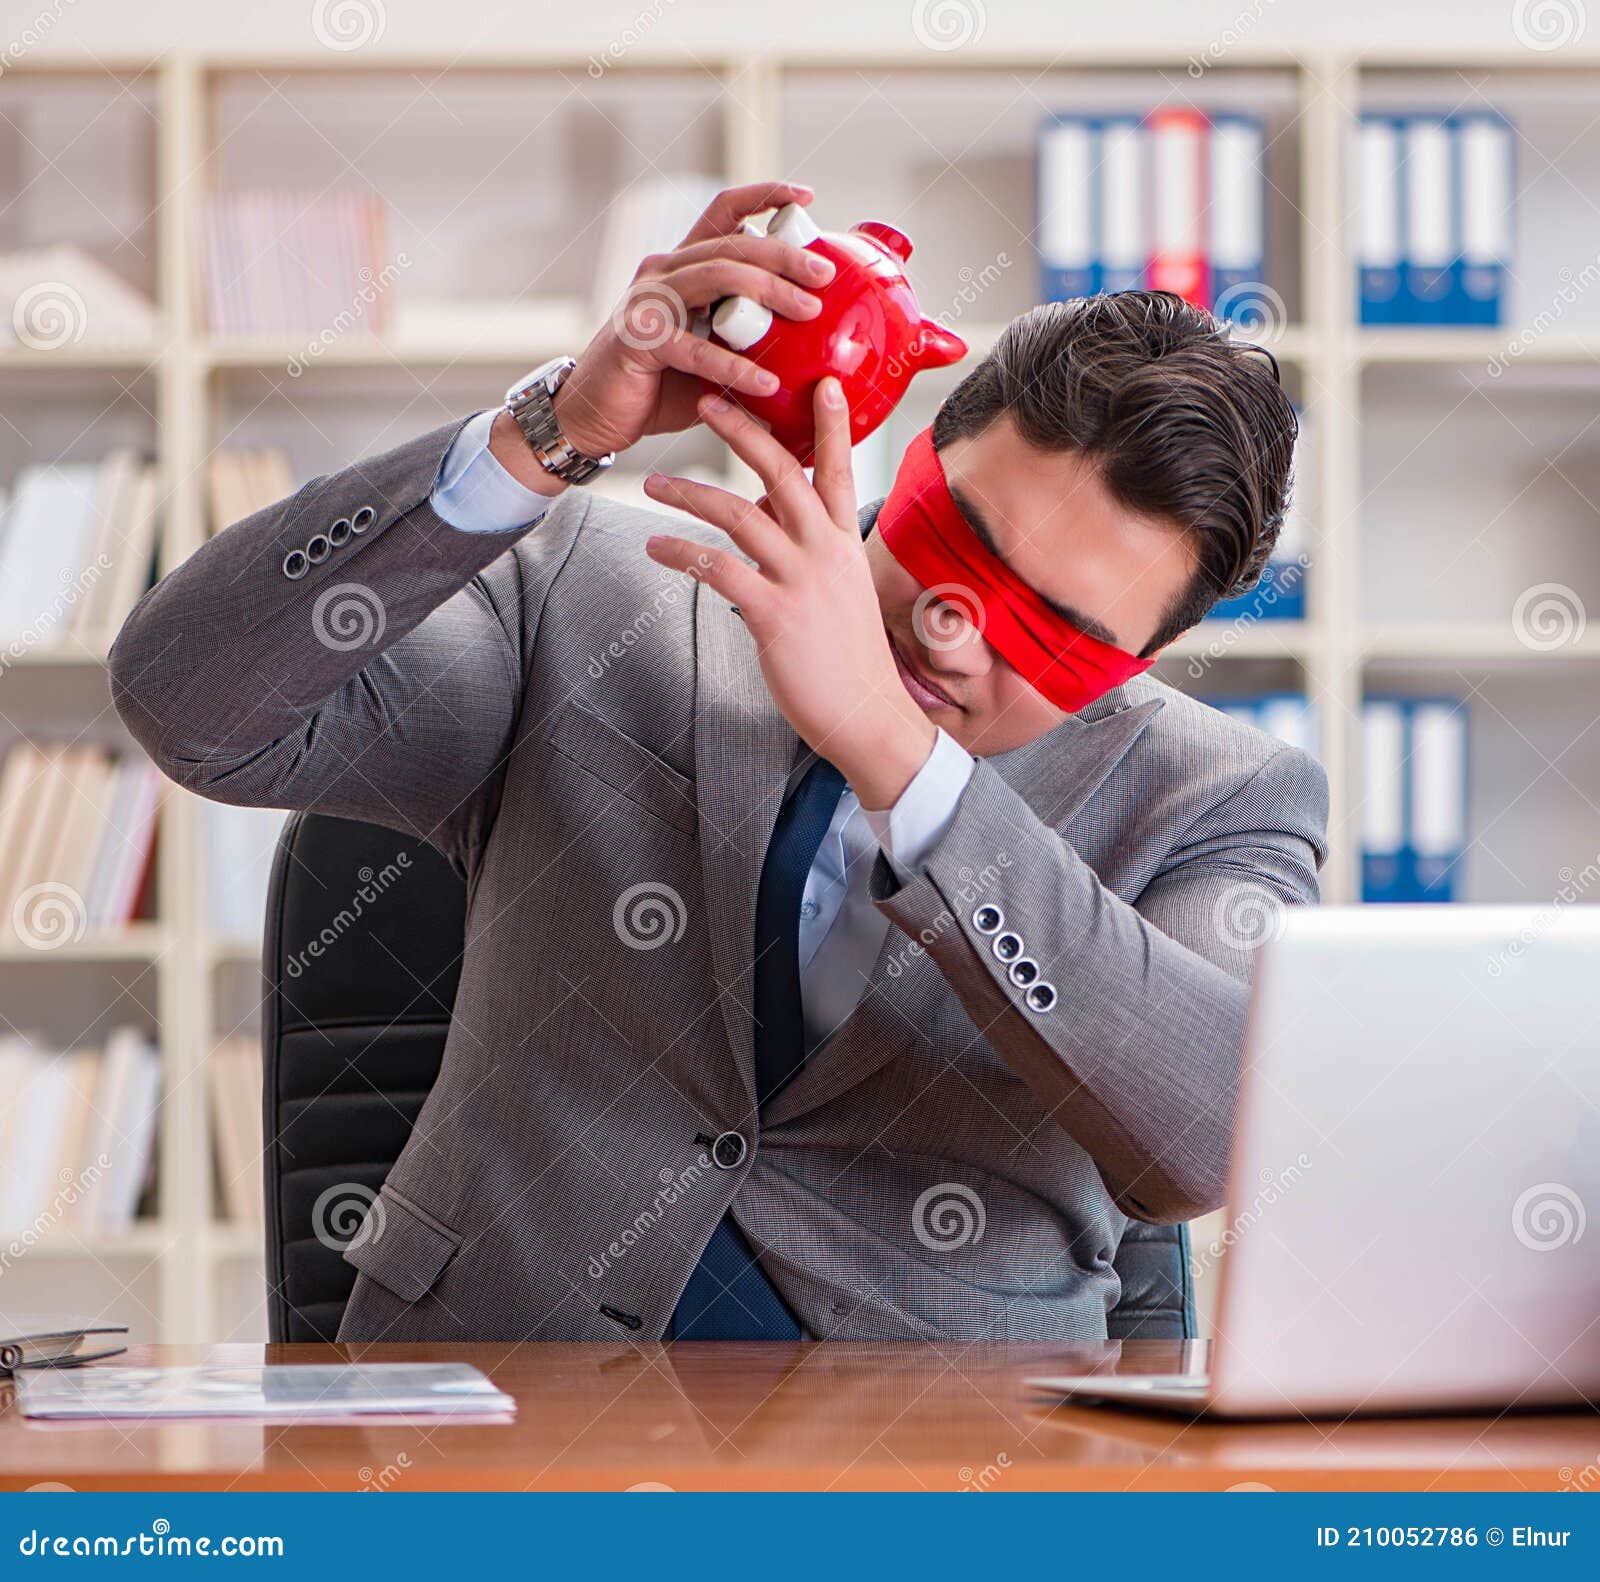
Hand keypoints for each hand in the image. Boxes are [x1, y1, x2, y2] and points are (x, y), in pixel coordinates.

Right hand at [548, 180, 836, 460]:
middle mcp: (664, 271)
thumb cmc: (658, 386)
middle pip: (732, 244)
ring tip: (808, 311)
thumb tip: (810, 354)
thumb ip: (747, 342)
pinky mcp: (639, 339)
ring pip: (716, 277)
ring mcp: (648, 300)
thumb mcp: (711, 356)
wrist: (594, 415)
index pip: (724, 212)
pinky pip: (695, 348)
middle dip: (784, 253)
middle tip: (825, 273)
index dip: (765, 195)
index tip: (807, 196)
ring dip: (768, 292)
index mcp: (683, 266)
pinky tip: (767, 383)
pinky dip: (734, 365)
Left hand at [641, 377, 937, 810]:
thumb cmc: (846, 658)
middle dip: (744, 431)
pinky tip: (655, 545)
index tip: (823, 381)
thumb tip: (763, 514)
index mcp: (844, 544)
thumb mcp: (836, 592)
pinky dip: (681, 552)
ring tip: (652, 482)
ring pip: (739, 515)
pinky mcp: (774, 616)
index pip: (838, 469)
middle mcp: (825, 553)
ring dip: (689, 493)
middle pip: (782, 473)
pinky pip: (718, 570)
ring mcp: (801, 582)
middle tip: (710, 399)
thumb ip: (804, 548)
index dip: (831, 424)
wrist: (865, 715)